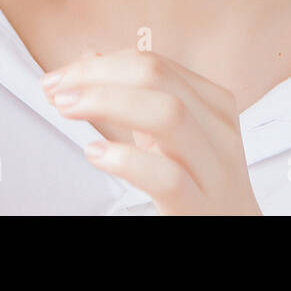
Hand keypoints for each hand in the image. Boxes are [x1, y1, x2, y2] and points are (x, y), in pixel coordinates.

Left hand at [41, 49, 262, 214]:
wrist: (234, 233)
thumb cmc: (199, 186)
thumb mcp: (170, 138)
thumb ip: (134, 97)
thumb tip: (90, 58)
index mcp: (213, 104)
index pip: (154, 64)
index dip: (100, 65)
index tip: (58, 79)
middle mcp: (218, 130)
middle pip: (158, 77)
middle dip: (98, 76)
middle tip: (55, 89)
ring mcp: (214, 170)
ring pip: (168, 115)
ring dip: (107, 103)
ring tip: (67, 109)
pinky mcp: (200, 210)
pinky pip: (168, 177)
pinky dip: (127, 160)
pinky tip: (96, 154)